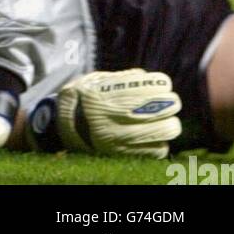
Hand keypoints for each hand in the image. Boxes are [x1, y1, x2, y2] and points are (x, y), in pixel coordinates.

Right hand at [30, 69, 181, 157]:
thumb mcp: (95, 81)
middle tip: (169, 101)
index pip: (146, 88)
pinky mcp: (125, 156)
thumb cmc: (82, 99)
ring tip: (164, 120)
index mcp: (104, 96)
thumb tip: (147, 76)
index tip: (164, 83)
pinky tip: (154, 136)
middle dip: (169, 104)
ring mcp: (120, 140)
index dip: (161, 84)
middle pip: (161, 111)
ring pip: (163, 132)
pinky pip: (157, 151)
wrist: (64, 129)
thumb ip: (121, 78)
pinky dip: (160, 142)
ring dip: (167, 124)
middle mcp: (112, 119)